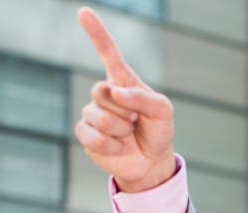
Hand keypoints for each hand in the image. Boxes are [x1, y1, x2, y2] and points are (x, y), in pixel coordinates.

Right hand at [75, 6, 174, 191]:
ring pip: (99, 116)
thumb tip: (116, 92)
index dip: (97, 33)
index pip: (108, 54)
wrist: (151, 162)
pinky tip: (118, 147)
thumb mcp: (163, 112)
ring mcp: (92, 114)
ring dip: (119, 130)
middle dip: (124, 110)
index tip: (84, 12)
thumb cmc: (157, 132)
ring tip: (127, 134)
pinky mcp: (86, 134)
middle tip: (134, 120)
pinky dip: (111, 145)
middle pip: (101, 91)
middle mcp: (105, 94)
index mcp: (123, 82)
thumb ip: (145, 98)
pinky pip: (93, 136)